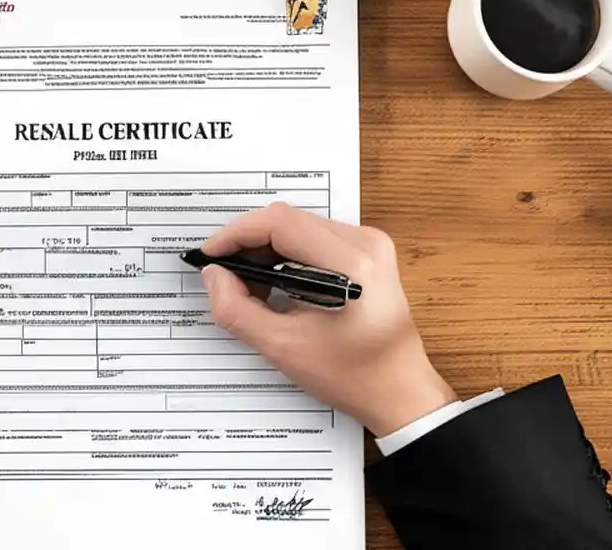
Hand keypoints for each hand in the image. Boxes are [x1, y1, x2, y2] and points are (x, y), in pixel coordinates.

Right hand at [200, 204, 455, 436]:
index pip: (280, 222)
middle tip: (223, 274)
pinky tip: (274, 284)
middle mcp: (365, 242)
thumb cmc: (350, 375)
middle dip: (249, 242)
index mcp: (350, 262)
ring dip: (267, 248)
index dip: (237, 234)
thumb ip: (237, 310)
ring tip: (247, 284)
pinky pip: (316, 238)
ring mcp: (371, 244)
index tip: (211, 256)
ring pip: (300, 226)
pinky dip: (288, 254)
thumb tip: (213, 276)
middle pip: (289, 220)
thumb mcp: (283, 347)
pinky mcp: (370, 253)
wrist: (401, 392)